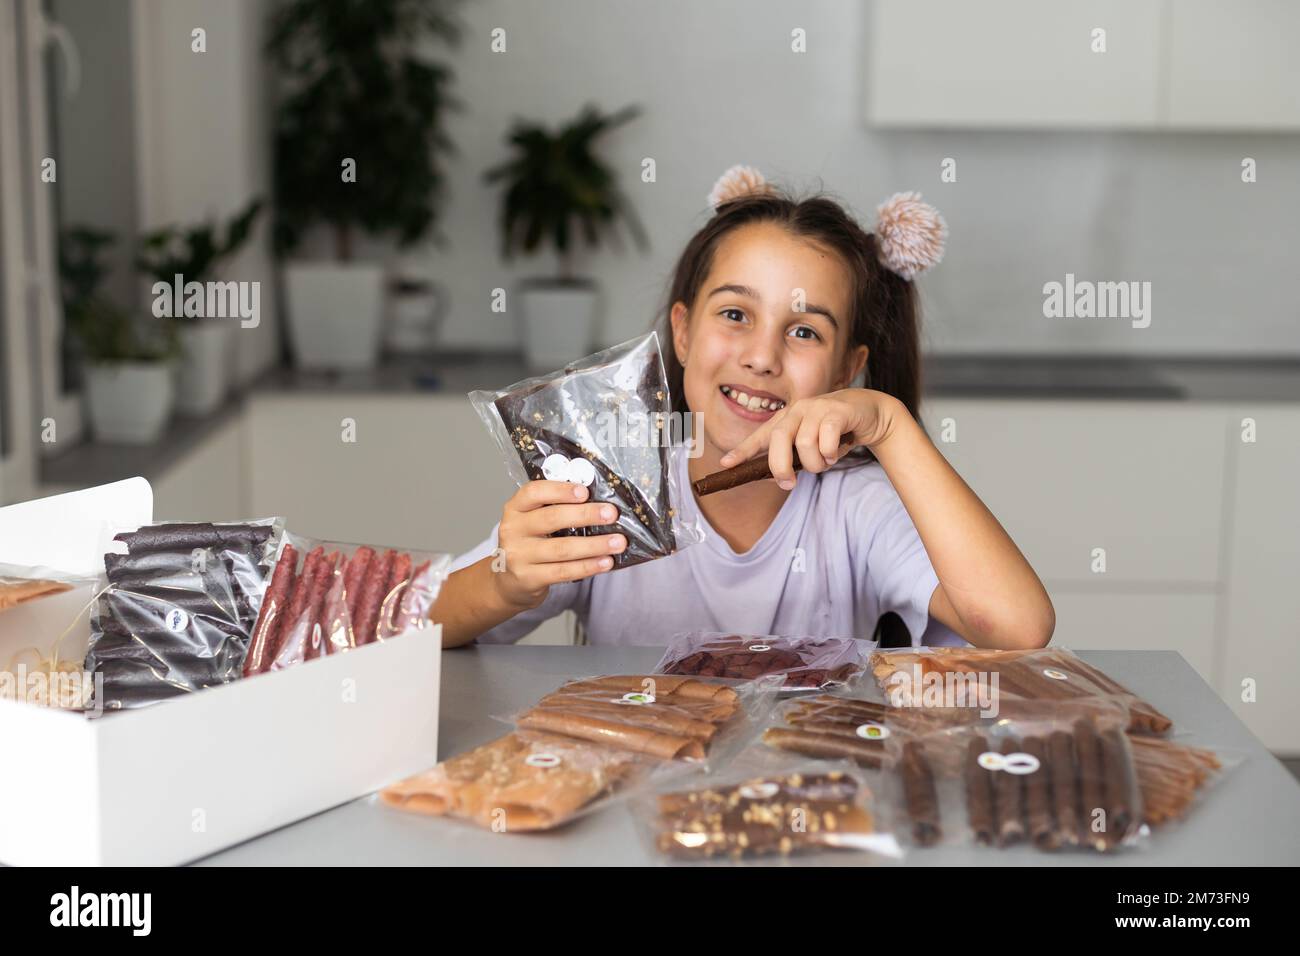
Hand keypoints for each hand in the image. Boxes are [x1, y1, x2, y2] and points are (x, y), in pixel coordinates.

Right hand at [492, 480, 626, 610]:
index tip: (585, 491)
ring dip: (594, 545)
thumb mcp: (532, 521)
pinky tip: (605, 562)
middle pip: (551, 518)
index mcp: (515, 508)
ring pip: (562, 548)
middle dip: (586, 515)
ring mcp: (518, 555)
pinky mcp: (528, 578)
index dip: (560, 490)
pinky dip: (588, 566)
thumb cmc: (529, 544)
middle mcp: (512, 530)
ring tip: (618, 542)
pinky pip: (563, 571)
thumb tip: (598, 501)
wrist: (507, 582)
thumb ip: (555, 508)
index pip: (534, 492)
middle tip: (611, 514)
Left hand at [717, 389, 900, 487]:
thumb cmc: (836, 433)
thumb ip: (795, 458)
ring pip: (805, 444)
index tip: (725, 465)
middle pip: (778, 440)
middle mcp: (797, 410)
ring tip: (825, 461)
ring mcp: (816, 408)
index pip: (760, 437)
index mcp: (786, 420)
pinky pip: (826, 438)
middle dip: (780, 467)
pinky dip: (830, 452)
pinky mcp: (836, 410)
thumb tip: (780, 479)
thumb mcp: (811, 445)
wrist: (870, 413)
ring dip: (816, 463)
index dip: (742, 451)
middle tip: (788, 484)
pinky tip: (836, 452)